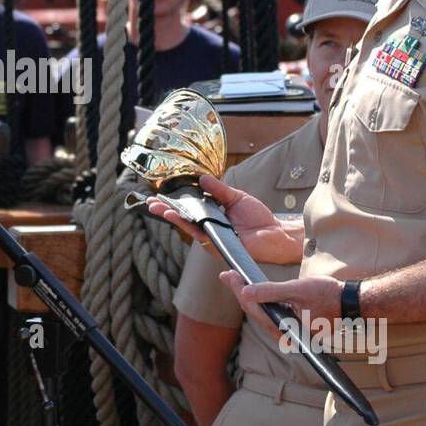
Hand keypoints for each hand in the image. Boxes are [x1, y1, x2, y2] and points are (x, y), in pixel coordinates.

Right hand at [146, 173, 299, 264]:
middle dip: (166, 211)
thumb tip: (202, 179)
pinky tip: (180, 219)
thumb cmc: (258, 218)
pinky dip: (190, 226)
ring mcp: (212, 239)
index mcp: (212, 216)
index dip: (175, 203)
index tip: (160, 196)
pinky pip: (201, 235)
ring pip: (189, 228)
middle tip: (150, 203)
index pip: (190, 208)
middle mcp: (209, 228)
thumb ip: (218, 190)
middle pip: (184, 219)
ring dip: (174, 218)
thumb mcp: (236, 198)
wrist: (274, 234)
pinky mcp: (217, 247)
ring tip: (161, 210)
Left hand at [219, 272, 343, 340]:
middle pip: (254, 312)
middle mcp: (283, 332)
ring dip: (248, 296)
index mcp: (283, 326)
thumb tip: (246, 292)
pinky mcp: (291, 324)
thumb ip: (271, 291)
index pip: (253, 309)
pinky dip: (260, 300)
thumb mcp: (298, 289)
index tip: (228, 275)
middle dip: (239, 292)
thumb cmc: (327, 295)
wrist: (351, 302)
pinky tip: (254, 291)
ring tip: (235, 280)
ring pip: (261, 313)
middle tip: (226, 275)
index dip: (238, 291)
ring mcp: (287, 329)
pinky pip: (270, 313)